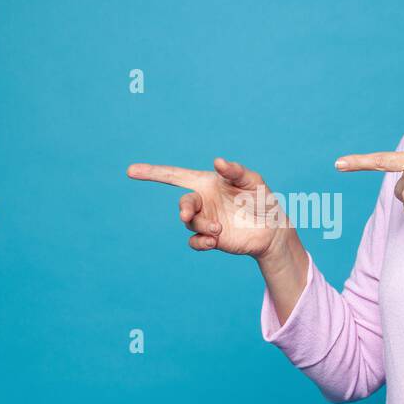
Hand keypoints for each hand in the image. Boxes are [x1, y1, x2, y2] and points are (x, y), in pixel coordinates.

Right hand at [126, 156, 289, 257]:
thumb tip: (218, 161)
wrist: (272, 230)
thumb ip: (235, 171)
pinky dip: (200, 242)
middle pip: (183, 203)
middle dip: (183, 209)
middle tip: (187, 215)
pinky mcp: (211, 239)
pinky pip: (195, 241)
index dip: (153, 173)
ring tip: (219, 228)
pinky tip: (213, 241)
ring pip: (191, 223)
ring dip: (201, 225)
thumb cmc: (262, 200)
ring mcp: (206, 220)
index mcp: (207, 183)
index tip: (131, 171)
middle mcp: (203, 201)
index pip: (175, 176)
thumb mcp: (253, 181)